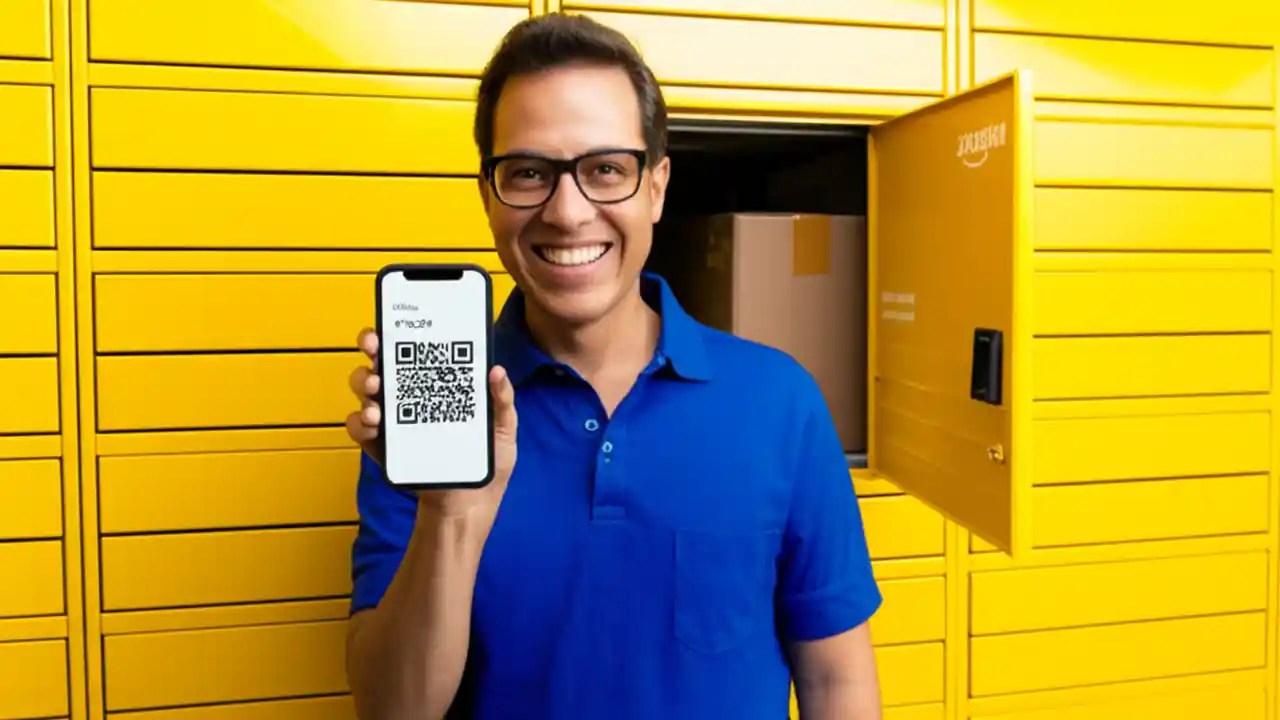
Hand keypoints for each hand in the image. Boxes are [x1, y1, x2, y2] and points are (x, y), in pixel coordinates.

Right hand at [345, 328, 518, 521]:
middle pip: (381, 363)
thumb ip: (502, 401)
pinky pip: (360, 429)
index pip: (414, 351)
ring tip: (376, 391)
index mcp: (437, 386)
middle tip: (375, 351)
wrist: (469, 507)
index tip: (393, 324)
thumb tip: (496, 370)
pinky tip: (374, 422)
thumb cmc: (486, 464)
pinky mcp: (382, 447)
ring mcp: (393, 422)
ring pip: (366, 391)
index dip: (398, 333)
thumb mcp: (503, 429)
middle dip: (371, 350)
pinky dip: (360, 422)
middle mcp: (410, 398)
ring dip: (364, 384)